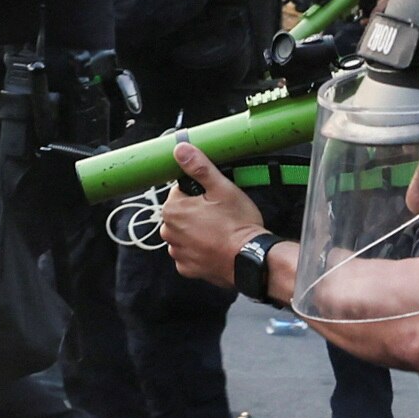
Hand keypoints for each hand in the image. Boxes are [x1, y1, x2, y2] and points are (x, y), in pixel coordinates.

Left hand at [157, 145, 266, 286]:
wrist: (249, 259)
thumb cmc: (238, 224)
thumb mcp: (221, 188)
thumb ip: (199, 167)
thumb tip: (180, 149)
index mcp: (173, 209)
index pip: (179, 192)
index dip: (198, 193)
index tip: (213, 199)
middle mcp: (169, 232)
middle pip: (180, 214)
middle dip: (195, 212)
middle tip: (219, 216)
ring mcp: (177, 252)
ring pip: (183, 234)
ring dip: (196, 232)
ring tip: (219, 232)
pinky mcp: (187, 268)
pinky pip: (188, 254)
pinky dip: (198, 251)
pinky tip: (215, 247)